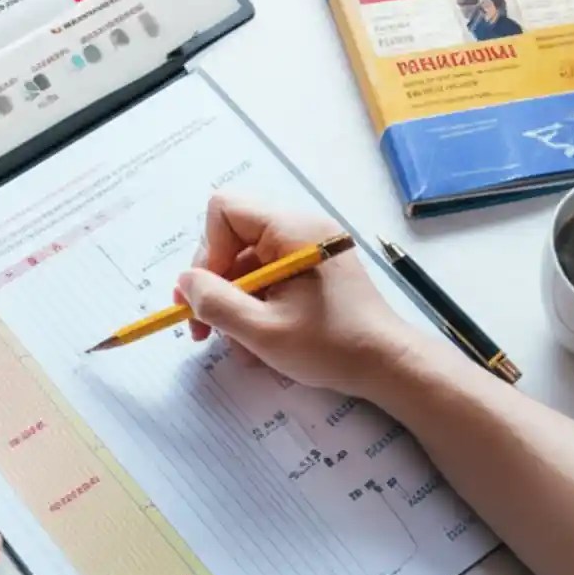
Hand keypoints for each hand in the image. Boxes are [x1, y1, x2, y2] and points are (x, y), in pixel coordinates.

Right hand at [176, 194, 418, 400]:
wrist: (388, 365)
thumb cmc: (331, 346)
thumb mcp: (262, 331)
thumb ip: (215, 303)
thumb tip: (185, 283)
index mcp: (292, 230)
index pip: (225, 209)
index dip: (207, 251)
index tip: (207, 294)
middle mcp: (300, 228)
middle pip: (232, 239)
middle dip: (215, 286)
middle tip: (204, 329)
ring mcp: (307, 249)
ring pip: (247, 265)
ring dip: (234, 305)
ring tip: (241, 346)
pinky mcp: (312, 270)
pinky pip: (268, 278)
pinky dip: (256, 308)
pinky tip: (260, 343)